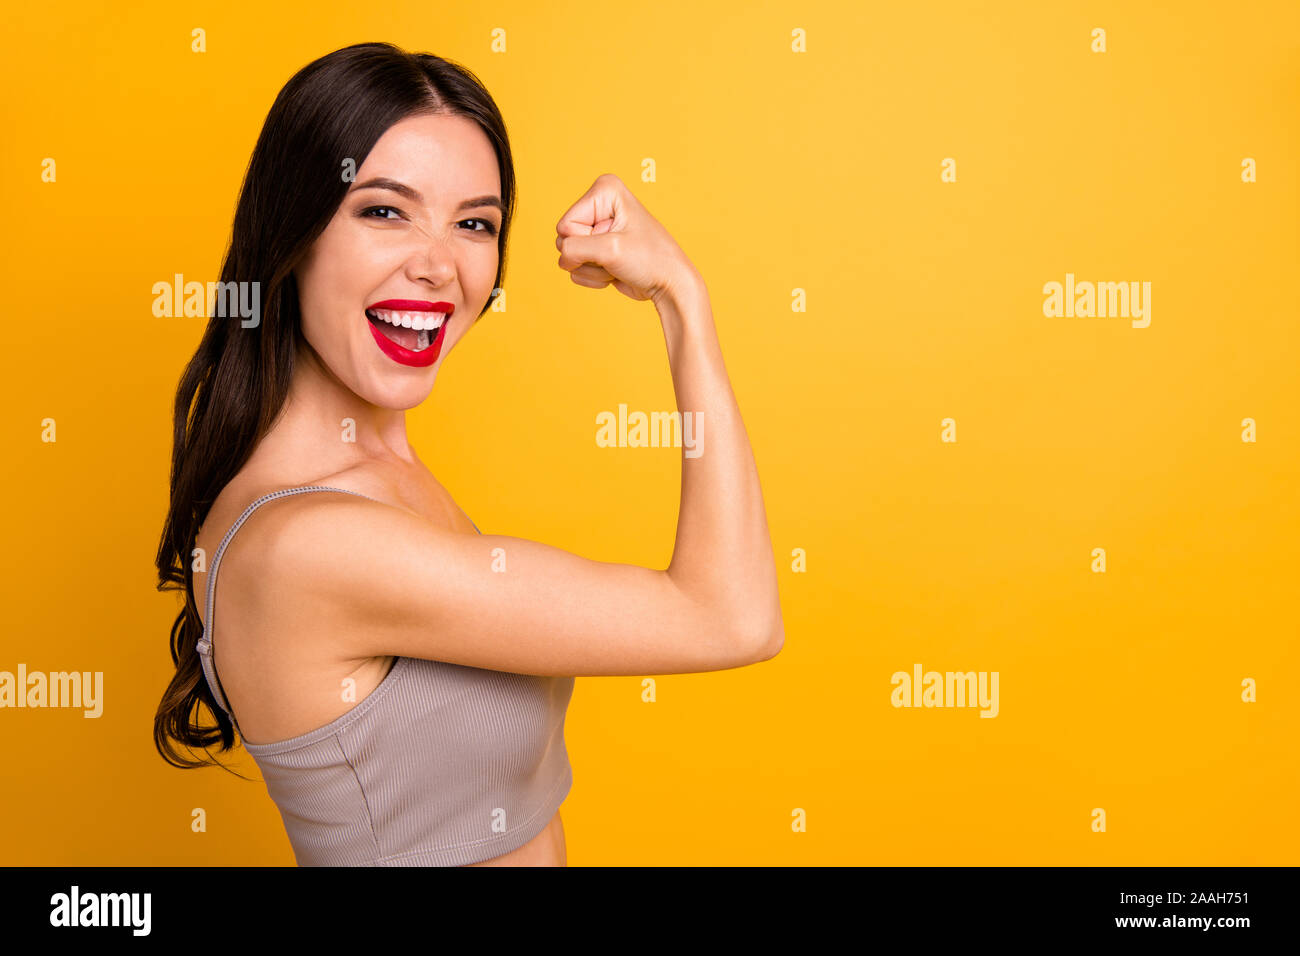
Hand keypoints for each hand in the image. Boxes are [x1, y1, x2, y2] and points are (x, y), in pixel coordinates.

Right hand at [555, 174, 699, 305]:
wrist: (669, 284)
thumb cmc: (650, 260)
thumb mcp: (610, 250)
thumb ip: (573, 250)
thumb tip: (561, 259)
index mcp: (604, 190)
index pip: (566, 225)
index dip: (588, 242)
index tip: (616, 242)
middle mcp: (599, 205)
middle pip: (565, 239)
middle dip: (590, 256)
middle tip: (617, 255)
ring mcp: (596, 228)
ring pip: (570, 256)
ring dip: (593, 269)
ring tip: (619, 264)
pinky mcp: (597, 249)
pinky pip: (577, 267)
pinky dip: (595, 276)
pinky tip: (615, 271)